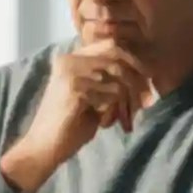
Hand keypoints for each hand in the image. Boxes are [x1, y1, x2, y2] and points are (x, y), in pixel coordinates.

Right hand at [0, 41, 150, 192]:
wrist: (43, 148)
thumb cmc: (69, 126)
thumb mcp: (94, 97)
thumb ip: (110, 82)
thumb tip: (145, 75)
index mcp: (71, 59)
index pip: (111, 45)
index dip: (134, 60)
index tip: (149, 78)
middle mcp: (69, 60)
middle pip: (117, 58)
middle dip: (136, 79)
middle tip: (148, 100)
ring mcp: (70, 73)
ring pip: (117, 79)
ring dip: (125, 101)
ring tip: (118, 119)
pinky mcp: (74, 89)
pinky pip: (111, 95)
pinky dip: (113, 111)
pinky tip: (103, 123)